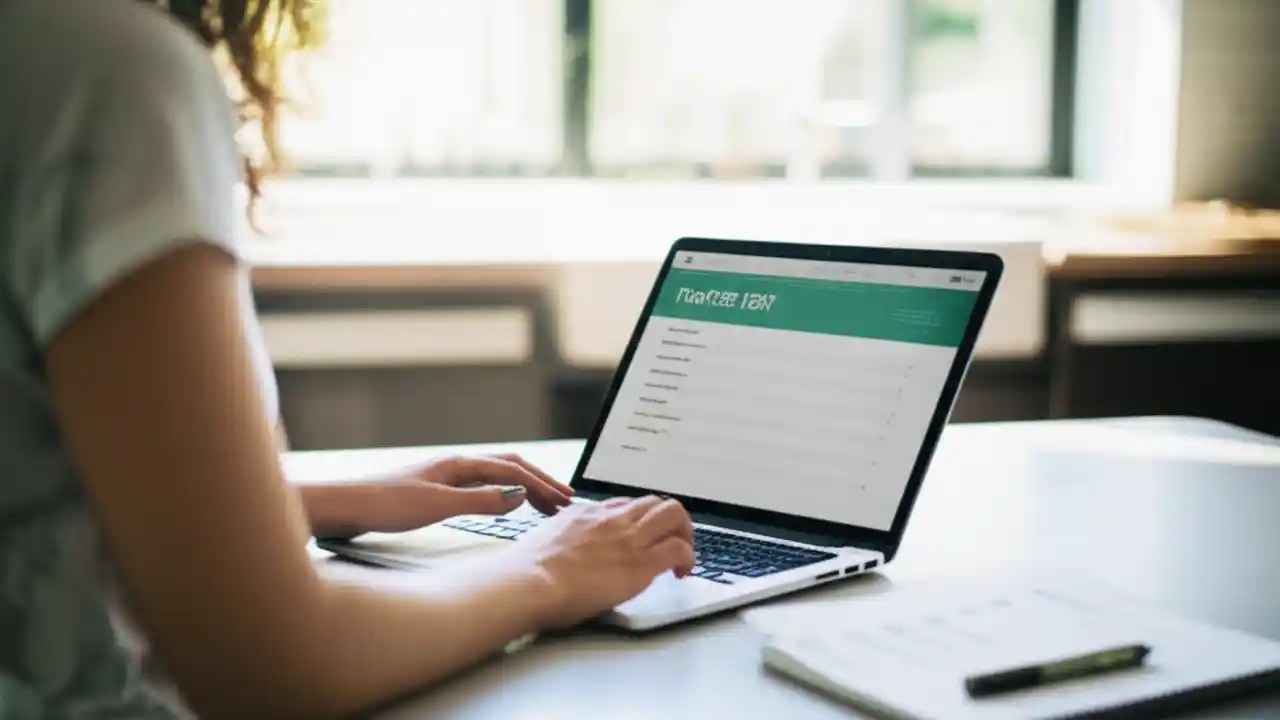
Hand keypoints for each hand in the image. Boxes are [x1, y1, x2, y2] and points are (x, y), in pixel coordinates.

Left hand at [303, 453, 573, 537]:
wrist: (346, 506)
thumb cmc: (386, 504)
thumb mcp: (438, 504)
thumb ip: (480, 501)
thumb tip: (519, 496)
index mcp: (460, 465)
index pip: (513, 472)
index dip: (542, 485)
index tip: (566, 500)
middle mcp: (456, 466)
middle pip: (509, 469)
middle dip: (540, 483)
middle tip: (565, 501)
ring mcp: (447, 477)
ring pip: (497, 478)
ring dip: (524, 490)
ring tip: (545, 505)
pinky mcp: (437, 492)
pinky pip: (483, 488)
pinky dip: (505, 496)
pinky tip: (506, 507)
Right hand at [505, 496, 695, 628]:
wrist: (529, 582)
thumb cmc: (527, 571)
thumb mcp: (546, 539)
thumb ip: (564, 538)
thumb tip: (567, 550)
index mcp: (587, 513)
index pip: (625, 505)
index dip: (639, 520)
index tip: (641, 535)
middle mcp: (612, 519)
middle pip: (655, 502)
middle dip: (669, 521)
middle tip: (669, 542)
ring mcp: (629, 538)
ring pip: (674, 515)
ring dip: (684, 533)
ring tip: (681, 556)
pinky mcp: (641, 563)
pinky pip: (679, 548)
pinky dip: (688, 558)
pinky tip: (681, 572)